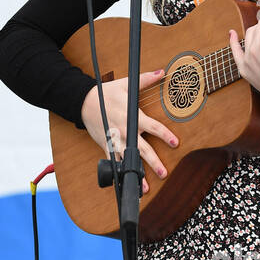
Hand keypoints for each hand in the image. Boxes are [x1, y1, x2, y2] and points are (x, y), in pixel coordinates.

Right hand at [80, 69, 177, 193]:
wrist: (84, 102)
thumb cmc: (107, 93)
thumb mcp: (126, 84)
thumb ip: (146, 79)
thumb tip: (162, 71)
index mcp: (132, 116)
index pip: (153, 127)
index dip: (165, 135)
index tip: (175, 143)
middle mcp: (125, 131)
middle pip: (142, 149)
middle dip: (153, 162)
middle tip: (164, 173)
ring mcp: (114, 140)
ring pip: (127, 160)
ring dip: (135, 173)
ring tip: (144, 188)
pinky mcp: (106, 145)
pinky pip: (113, 161)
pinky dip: (118, 173)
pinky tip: (125, 184)